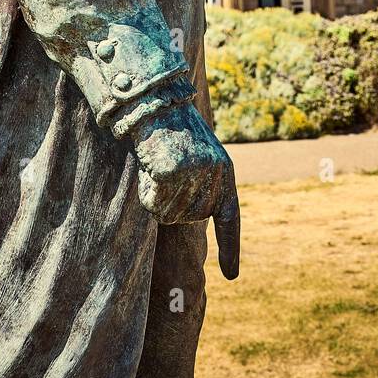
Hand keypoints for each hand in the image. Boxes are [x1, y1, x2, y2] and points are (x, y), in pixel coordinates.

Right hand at [131, 103, 239, 279]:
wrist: (158, 101)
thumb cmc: (171, 128)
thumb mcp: (194, 154)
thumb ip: (197, 184)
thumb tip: (186, 215)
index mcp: (225, 173)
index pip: (230, 220)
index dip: (230, 249)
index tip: (231, 276)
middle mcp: (214, 179)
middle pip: (186, 219)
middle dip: (170, 202)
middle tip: (166, 168)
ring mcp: (194, 178)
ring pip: (167, 214)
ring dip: (156, 194)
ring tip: (159, 162)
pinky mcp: (172, 175)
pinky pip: (153, 203)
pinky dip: (146, 190)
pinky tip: (149, 165)